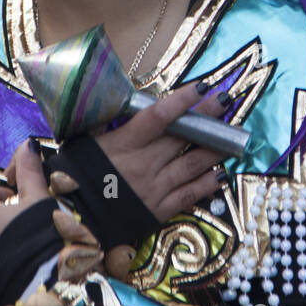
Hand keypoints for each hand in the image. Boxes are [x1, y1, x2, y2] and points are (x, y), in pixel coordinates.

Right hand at [90, 83, 228, 223]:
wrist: (73, 219)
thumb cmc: (76, 176)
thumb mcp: (84, 143)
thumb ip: (103, 122)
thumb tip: (118, 101)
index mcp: (124, 143)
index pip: (159, 116)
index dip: (183, 100)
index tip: (202, 86)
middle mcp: (144, 163)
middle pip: (182, 136)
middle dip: (207, 118)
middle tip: (226, 102)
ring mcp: (154, 187)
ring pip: (191, 164)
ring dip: (214, 149)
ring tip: (232, 138)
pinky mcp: (158, 209)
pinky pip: (188, 194)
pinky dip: (207, 184)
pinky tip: (221, 174)